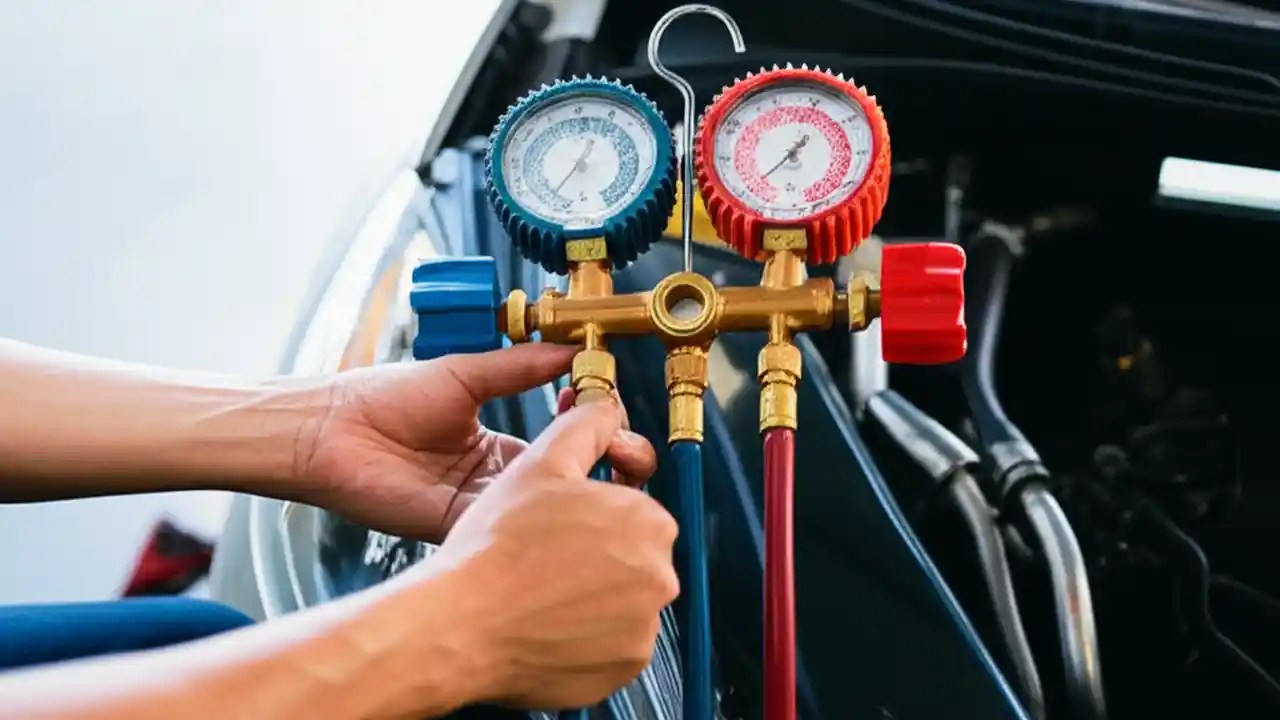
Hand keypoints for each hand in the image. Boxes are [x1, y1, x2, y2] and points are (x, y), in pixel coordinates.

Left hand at [292, 344, 656, 541]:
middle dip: (605, 464)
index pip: (563, 443)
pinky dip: (543, 508)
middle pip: (566, 482)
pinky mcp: (459, 528)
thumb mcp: (466, 374)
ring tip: (611, 463)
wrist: (329, 427)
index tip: (608, 403)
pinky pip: (511, 523)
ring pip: (547, 507)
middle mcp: (495, 480)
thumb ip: (520, 367)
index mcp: (496, 446)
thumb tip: (570, 350)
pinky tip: (565, 485)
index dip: (592, 427)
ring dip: (583, 489)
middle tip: (626, 445)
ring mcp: (480, 508)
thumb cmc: (382, 397)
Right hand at [398, 401, 678, 712]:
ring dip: (589, 595)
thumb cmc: (497, 545)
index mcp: (649, 521)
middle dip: (594, 554)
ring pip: (621, 601)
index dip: (591, 512)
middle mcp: (660, 576)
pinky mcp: (623, 668)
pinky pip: (611, 644)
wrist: (459, 626)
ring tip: (539, 590)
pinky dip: (584, 636)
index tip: (559, 523)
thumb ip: (586, 425)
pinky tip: (545, 622)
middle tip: (543, 557)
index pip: (633, 509)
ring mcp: (643, 628)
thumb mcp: (542, 462)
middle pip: (631, 557)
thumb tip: (609, 408)